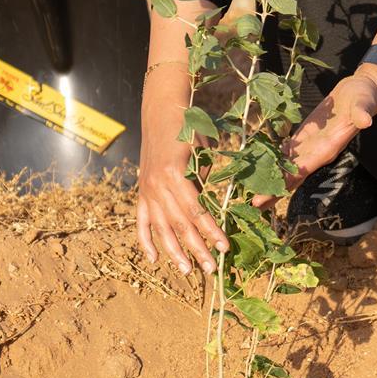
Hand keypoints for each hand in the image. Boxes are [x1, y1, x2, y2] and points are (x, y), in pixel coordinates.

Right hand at [137, 0, 228, 274]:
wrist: (159, 105)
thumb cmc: (190, 122)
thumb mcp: (206, 143)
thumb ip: (217, 168)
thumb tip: (235, 193)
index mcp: (175, 173)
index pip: (196, 210)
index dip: (211, 229)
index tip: (226, 245)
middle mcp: (157, 185)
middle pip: (180, 225)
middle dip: (198, 249)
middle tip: (215, 268)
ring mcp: (146, 189)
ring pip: (161, 229)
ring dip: (176, 252)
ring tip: (190, 271)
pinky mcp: (141, 191)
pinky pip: (141, 221)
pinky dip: (146, 241)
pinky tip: (155, 260)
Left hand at [264, 65, 376, 202]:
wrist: (360, 91)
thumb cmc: (363, 96)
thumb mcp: (363, 102)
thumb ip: (362, 113)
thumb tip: (367, 121)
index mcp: (329, 147)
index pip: (307, 167)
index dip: (290, 179)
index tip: (274, 193)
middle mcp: (318, 151)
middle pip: (294, 175)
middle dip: (275, 189)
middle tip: (254, 204)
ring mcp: (310, 145)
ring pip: (287, 166)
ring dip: (270, 178)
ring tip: (251, 190)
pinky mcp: (304, 136)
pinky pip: (287, 152)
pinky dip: (272, 159)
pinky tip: (258, 165)